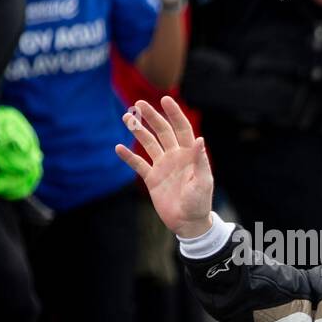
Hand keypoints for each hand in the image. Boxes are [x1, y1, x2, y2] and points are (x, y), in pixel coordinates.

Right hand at [115, 96, 213, 237]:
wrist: (188, 222)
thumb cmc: (200, 202)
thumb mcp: (203, 182)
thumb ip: (200, 161)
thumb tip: (200, 140)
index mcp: (189, 154)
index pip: (181, 128)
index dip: (174, 113)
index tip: (165, 99)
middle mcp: (175, 156)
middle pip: (162, 131)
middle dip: (152, 116)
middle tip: (139, 103)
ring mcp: (163, 166)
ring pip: (149, 143)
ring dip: (138, 131)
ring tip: (126, 118)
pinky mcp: (152, 178)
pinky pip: (138, 164)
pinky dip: (128, 157)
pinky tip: (118, 148)